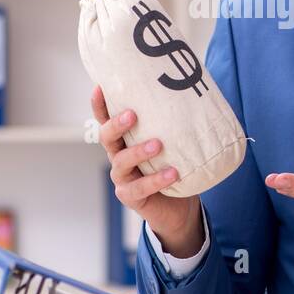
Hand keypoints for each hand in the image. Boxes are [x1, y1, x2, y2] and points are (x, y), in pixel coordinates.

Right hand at [90, 85, 203, 256]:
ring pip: (121, 161)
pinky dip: (156, 179)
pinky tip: (173, 173)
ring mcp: (122, 177)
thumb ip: (171, 124)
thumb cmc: (173, 165)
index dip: (100, 105)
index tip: (100, 87)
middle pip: (106, 137)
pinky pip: (140, 187)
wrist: (178, 206)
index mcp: (123, 139)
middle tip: (132, 115)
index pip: (106, 118)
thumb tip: (193, 93)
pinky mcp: (130, 196)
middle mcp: (117, 155)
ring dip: (138, 151)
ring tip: (158, 145)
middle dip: (116, 125)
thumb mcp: (170, 142)